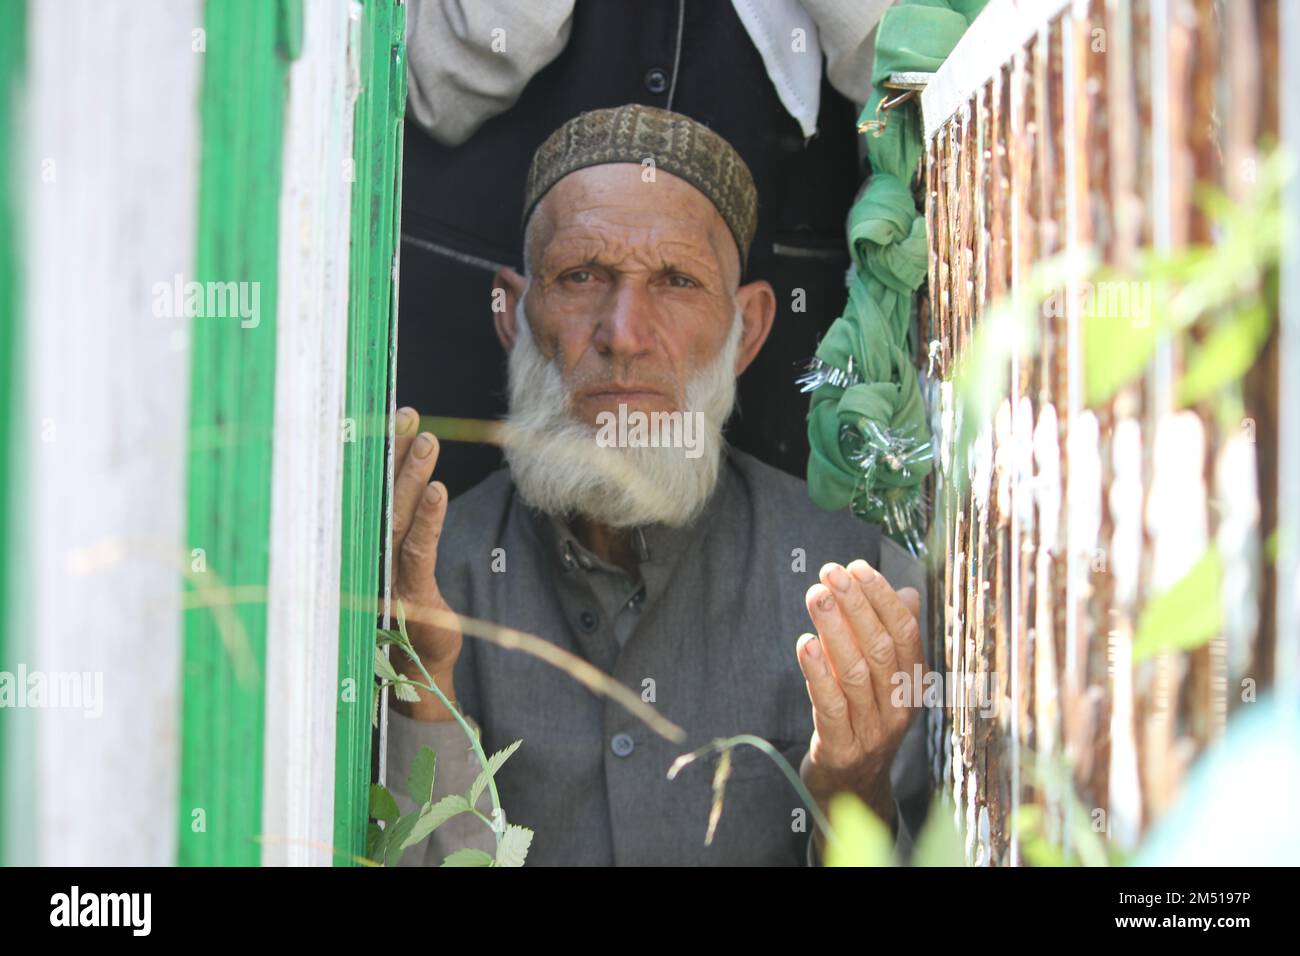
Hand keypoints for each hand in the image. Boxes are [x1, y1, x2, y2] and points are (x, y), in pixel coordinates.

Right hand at [389, 406, 461, 719]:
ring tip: (426, 439)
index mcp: (364, 547)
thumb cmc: (407, 618)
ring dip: (412, 476)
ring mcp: (386, 575)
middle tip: (406, 415)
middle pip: (379, 497)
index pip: (369, 493)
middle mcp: (368, 557)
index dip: (379, 456)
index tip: (389, 418)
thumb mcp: (399, 571)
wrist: (415, 674)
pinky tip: (439, 490)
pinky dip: (429, 519)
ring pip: (397, 516)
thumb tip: (407, 485)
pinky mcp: (410, 595)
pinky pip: (418, 550)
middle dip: (393, 454)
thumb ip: (398, 533)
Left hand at [795, 560, 922, 833]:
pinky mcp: (842, 750)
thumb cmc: (864, 721)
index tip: (857, 568)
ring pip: (857, 673)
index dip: (882, 598)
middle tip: (830, 573)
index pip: (905, 633)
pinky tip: (805, 644)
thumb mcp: (885, 681)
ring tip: (816, 597)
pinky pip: (831, 706)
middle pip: (881, 648)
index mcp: (913, 686)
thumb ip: (894, 638)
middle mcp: (899, 708)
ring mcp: (873, 732)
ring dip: (834, 630)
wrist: (852, 789)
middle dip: (856, 605)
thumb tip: (906, 592)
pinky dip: (819, 672)